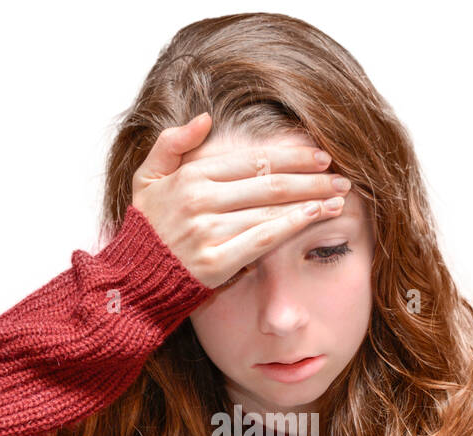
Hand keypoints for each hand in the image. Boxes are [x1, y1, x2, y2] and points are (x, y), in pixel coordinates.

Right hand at [131, 113, 349, 288]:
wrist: (132, 280)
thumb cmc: (146, 229)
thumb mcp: (147, 177)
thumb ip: (171, 143)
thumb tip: (205, 119)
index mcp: (190, 175)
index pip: (253, 160)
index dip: (291, 156)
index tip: (320, 156)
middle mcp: (201, 199)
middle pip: (269, 183)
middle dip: (311, 178)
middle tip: (341, 177)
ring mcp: (208, 231)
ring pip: (271, 209)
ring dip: (311, 201)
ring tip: (338, 197)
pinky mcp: (216, 262)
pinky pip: (263, 239)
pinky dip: (293, 225)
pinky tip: (316, 216)